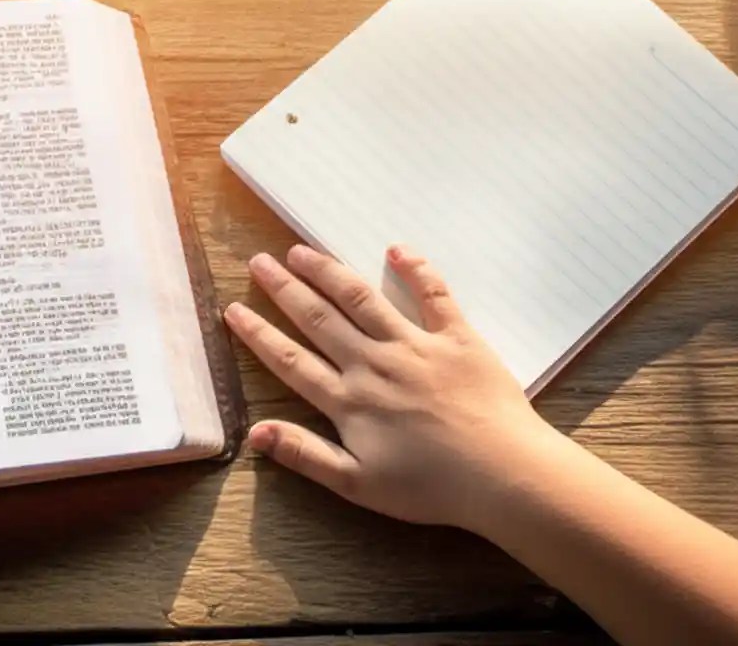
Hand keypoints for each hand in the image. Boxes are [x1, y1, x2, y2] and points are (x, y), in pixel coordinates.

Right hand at [225, 243, 562, 533]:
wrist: (503, 475)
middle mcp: (374, 364)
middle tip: (259, 262)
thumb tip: (255, 433)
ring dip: (329, 272)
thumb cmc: (431, 488)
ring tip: (302, 251)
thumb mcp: (357, 484)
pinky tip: (396, 250)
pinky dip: (415, 270)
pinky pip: (434, 295)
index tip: (234, 309)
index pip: (291, 361)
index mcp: (349, 401)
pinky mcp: (458, 338)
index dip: (259, 334)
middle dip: (285, 289)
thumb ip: (305, 454)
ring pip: (362, 300)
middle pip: (319, 319)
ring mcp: (416, 346)